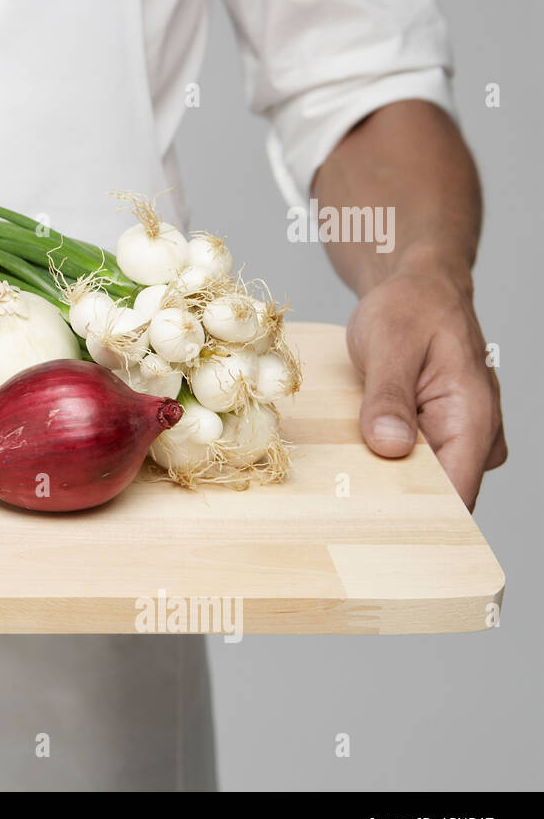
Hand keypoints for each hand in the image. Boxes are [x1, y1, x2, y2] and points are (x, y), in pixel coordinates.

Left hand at [346, 271, 505, 509]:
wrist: (417, 289)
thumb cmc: (409, 308)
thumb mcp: (390, 344)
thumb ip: (389, 396)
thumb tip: (390, 446)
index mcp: (473, 416)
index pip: (457, 494)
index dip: (419, 517)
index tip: (374, 529)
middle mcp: (476, 436)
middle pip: (439, 496)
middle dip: (394, 503)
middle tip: (342, 507)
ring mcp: (459, 439)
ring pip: (424, 484)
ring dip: (386, 483)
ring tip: (344, 482)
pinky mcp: (438, 437)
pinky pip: (413, 465)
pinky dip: (385, 465)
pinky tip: (355, 460)